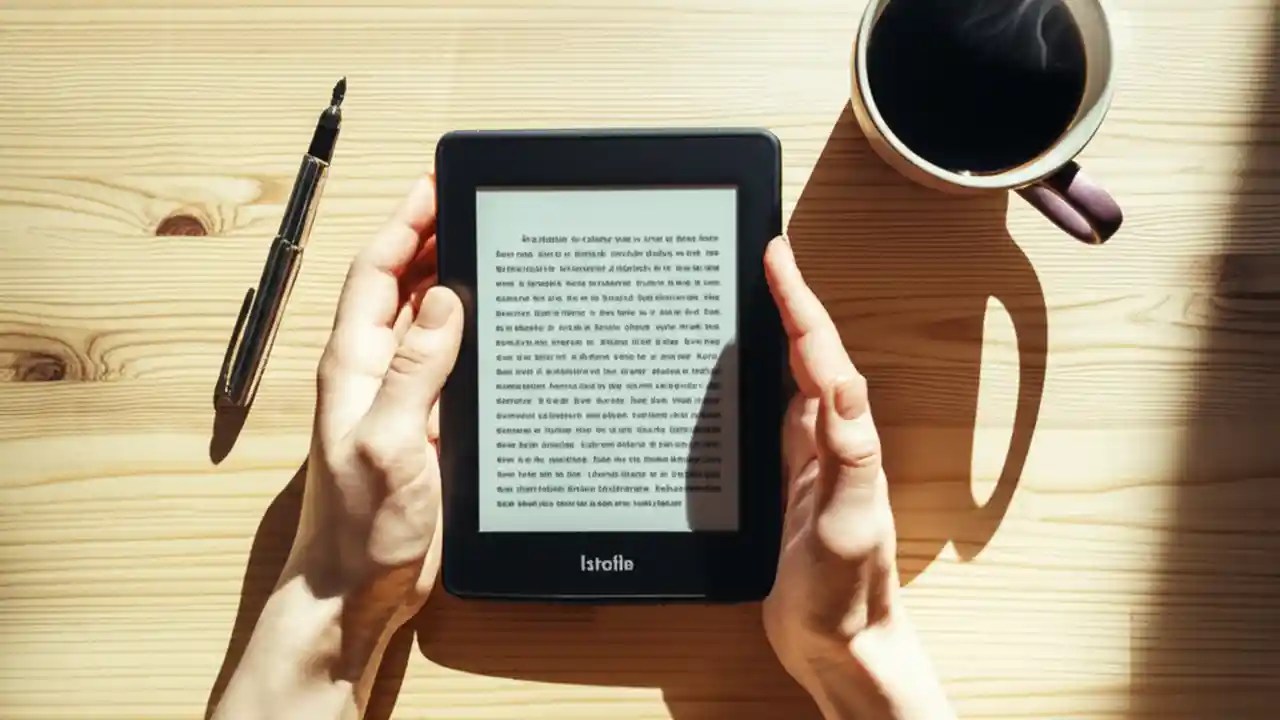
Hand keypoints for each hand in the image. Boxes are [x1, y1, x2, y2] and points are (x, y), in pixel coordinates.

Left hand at [293, 171, 460, 639]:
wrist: (353, 591)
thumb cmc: (357, 527)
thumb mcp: (389, 442)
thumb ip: (413, 369)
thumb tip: (441, 298)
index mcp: (354, 366)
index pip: (377, 274)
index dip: (404, 225)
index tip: (434, 187)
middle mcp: (373, 374)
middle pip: (401, 287)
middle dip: (431, 240)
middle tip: (472, 206)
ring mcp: (398, 399)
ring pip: (426, 322)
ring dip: (450, 282)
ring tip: (489, 248)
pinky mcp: (421, 427)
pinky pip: (445, 363)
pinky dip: (467, 335)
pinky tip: (494, 328)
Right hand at [761, 237, 953, 719]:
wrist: (838, 642)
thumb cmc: (846, 591)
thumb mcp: (848, 522)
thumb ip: (851, 455)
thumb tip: (846, 383)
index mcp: (845, 440)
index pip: (819, 353)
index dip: (798, 300)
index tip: (777, 255)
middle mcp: (830, 440)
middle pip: (807, 353)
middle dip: (787, 300)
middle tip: (763, 257)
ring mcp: (810, 459)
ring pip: (790, 378)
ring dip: (775, 333)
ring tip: (753, 295)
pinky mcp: (790, 480)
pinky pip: (772, 413)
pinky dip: (759, 381)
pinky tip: (741, 374)